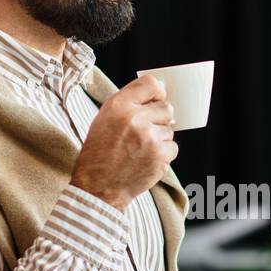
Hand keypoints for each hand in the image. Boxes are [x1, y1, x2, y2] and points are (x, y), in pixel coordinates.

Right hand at [71, 76, 177, 210]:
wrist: (97, 186)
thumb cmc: (99, 153)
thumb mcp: (104, 119)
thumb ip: (128, 104)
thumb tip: (157, 95)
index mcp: (118, 105)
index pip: (151, 83)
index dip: (158, 92)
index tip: (157, 99)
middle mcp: (134, 118)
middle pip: (166, 108)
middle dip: (160, 119)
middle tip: (145, 132)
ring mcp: (148, 137)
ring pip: (170, 130)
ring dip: (160, 139)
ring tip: (141, 150)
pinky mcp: (159, 155)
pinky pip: (173, 147)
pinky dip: (163, 155)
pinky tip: (146, 160)